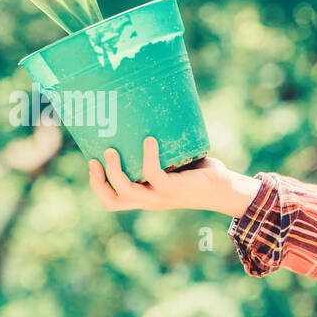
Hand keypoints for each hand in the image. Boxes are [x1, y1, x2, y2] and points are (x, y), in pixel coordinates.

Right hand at [89, 137, 231, 212]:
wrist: (224, 188)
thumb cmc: (198, 173)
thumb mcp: (172, 163)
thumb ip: (158, 150)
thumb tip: (144, 115)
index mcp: (145, 197)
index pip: (113, 202)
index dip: (97, 186)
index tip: (92, 162)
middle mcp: (149, 201)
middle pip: (113, 201)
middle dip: (99, 181)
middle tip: (96, 158)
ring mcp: (161, 197)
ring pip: (127, 191)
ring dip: (115, 171)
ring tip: (113, 149)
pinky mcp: (174, 189)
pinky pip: (153, 175)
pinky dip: (148, 157)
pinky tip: (149, 140)